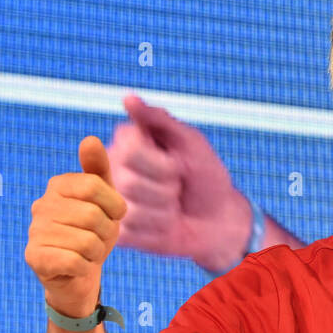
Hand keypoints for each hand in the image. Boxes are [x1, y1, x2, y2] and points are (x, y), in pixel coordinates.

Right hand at [25, 136, 127, 318]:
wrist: (78, 274)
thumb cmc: (94, 231)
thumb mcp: (105, 198)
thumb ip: (98, 169)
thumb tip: (89, 139)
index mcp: (58, 185)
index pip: (96, 186)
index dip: (114, 205)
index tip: (113, 215)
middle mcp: (41, 204)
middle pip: (93, 216)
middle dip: (107, 232)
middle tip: (99, 239)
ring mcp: (34, 231)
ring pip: (86, 241)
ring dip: (97, 252)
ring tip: (88, 252)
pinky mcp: (33, 257)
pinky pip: (75, 261)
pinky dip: (85, 267)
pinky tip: (77, 266)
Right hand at [107, 94, 250, 273]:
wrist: (219, 218)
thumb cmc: (206, 175)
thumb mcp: (191, 142)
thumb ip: (159, 120)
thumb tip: (128, 98)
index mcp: (127, 143)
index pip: (129, 151)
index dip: (163, 164)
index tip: (179, 164)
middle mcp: (113, 170)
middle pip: (129, 183)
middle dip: (166, 188)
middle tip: (177, 188)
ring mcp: (114, 201)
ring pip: (130, 211)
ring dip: (164, 212)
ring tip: (172, 207)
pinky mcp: (119, 232)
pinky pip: (129, 234)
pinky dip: (156, 231)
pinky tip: (164, 226)